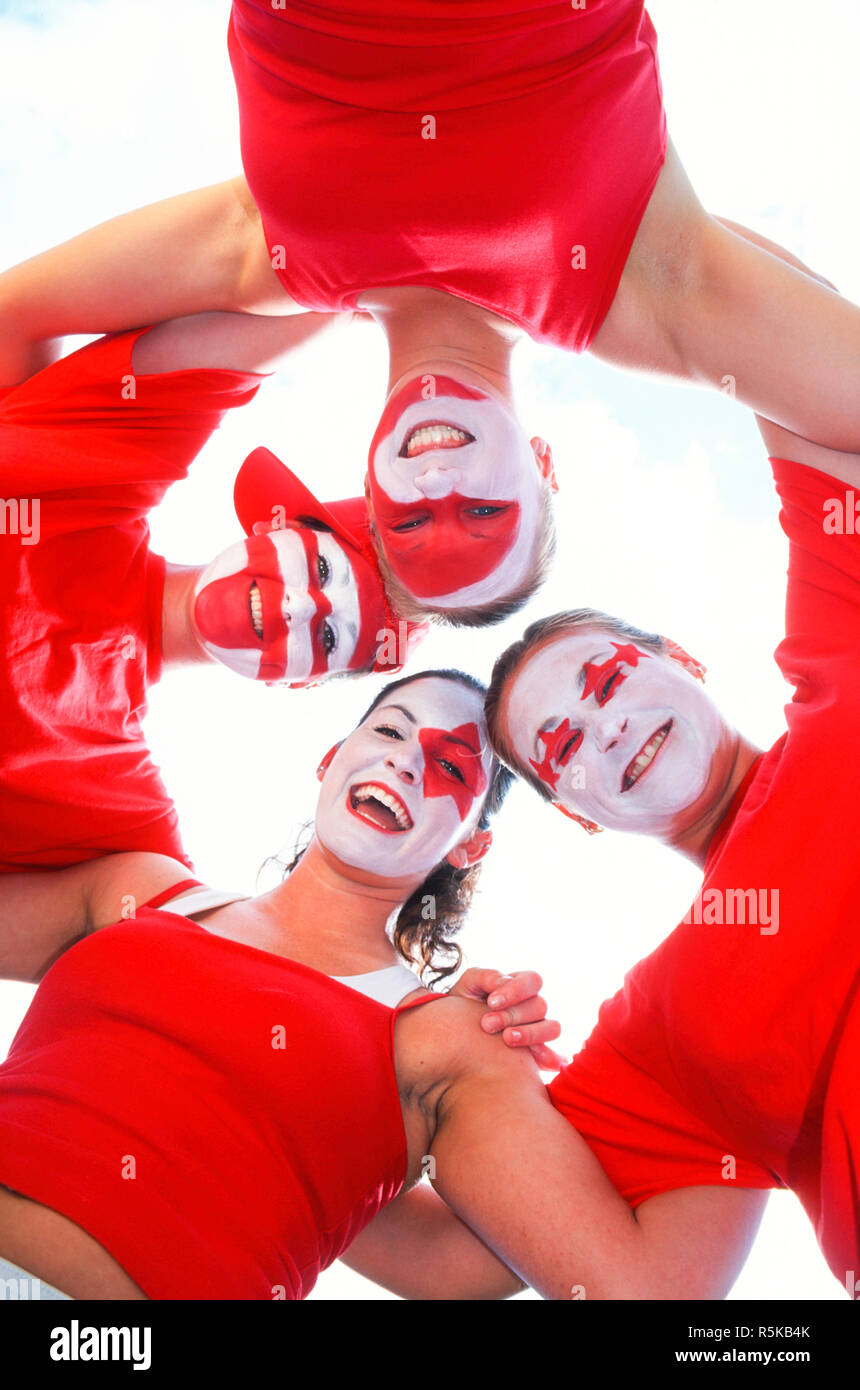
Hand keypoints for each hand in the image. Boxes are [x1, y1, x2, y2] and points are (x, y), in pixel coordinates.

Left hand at [449, 968, 565, 1071]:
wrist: (456, 1034)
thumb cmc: (463, 1004)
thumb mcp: (469, 985)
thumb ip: (484, 976)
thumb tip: (503, 981)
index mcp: (520, 985)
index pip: (532, 980)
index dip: (515, 991)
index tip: (491, 1002)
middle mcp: (533, 1006)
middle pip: (540, 1006)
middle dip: (512, 1015)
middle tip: (487, 1025)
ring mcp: (539, 1030)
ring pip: (552, 1028)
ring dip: (530, 1034)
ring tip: (506, 1039)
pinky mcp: (539, 1054)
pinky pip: (554, 1056)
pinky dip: (549, 1057)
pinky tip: (537, 1062)